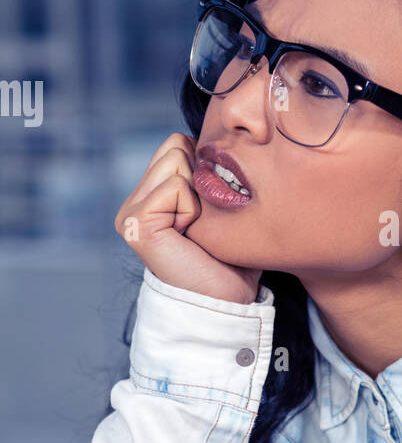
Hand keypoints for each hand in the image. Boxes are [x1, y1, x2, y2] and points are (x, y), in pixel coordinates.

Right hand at [114, 132, 263, 303]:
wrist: (226, 302)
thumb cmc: (230, 259)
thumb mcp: (219, 207)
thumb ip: (208, 173)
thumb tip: (217, 140)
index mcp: (149, 196)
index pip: (178, 142)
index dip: (205, 168)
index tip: (209, 209)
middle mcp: (133, 203)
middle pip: (177, 144)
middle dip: (202, 178)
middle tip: (203, 220)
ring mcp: (130, 213)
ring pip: (178, 160)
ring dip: (200, 194)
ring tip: (197, 228)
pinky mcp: (135, 223)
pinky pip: (176, 186)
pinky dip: (193, 209)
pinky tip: (189, 235)